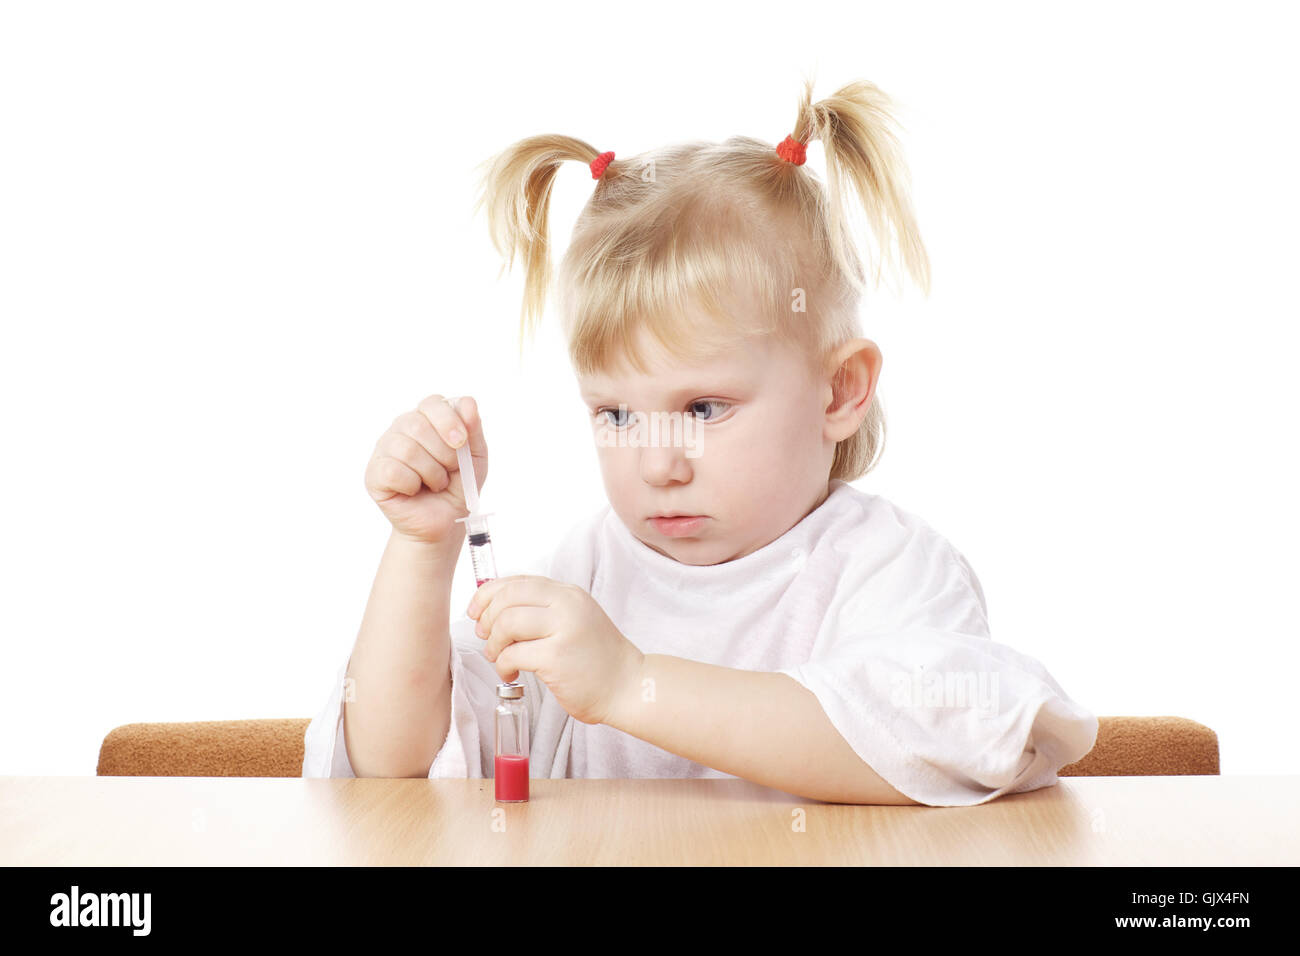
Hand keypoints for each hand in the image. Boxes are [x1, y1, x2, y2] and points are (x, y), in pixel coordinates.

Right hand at [363, 394, 487, 544]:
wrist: (445, 520)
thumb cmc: (458, 485)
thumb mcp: (475, 456)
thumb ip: (473, 428)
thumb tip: (468, 402)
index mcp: (427, 418)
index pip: (432, 403)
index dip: (448, 421)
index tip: (461, 442)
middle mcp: (402, 428)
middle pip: (417, 425)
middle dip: (443, 453)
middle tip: (449, 471)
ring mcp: (385, 449)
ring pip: (406, 449)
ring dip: (431, 473)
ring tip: (435, 483)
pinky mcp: (374, 474)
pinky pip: (392, 471)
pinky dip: (412, 485)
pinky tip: (414, 491)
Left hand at [466, 575, 644, 725]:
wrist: (628, 686)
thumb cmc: (596, 658)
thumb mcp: (573, 619)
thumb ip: (542, 610)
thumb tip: (494, 610)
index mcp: (567, 593)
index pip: (517, 582)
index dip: (488, 595)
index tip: (476, 612)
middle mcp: (566, 605)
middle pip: (507, 598)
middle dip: (486, 619)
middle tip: (486, 638)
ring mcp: (563, 629)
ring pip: (506, 623)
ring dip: (493, 644)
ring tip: (499, 658)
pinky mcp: (556, 657)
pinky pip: (512, 655)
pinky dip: (503, 666)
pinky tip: (512, 674)